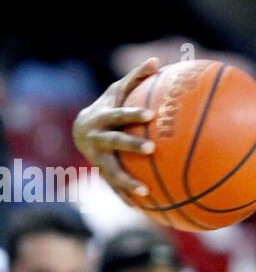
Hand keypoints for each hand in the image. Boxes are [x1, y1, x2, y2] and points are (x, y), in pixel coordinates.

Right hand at [71, 58, 160, 199]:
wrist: (81, 129)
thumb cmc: (108, 106)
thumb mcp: (118, 91)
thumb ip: (137, 78)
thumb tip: (157, 61)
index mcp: (103, 117)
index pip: (119, 114)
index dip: (133, 114)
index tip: (152, 114)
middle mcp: (98, 138)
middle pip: (114, 141)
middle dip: (132, 144)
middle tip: (152, 147)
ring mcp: (98, 158)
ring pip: (111, 171)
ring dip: (127, 182)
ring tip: (146, 193)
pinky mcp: (102, 173)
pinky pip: (114, 187)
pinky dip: (126, 198)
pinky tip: (142, 210)